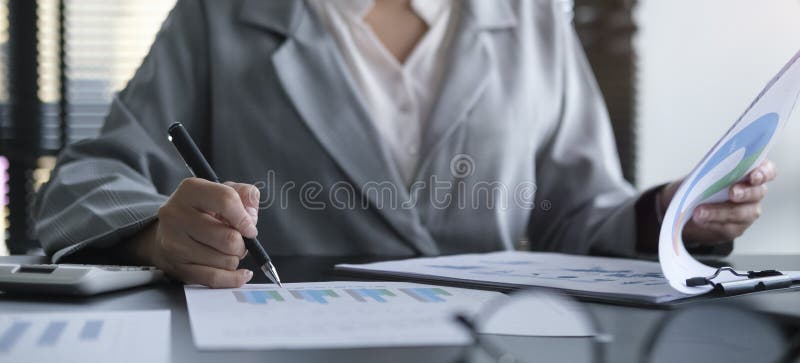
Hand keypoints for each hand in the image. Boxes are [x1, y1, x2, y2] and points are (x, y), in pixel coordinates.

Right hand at [126, 178, 260, 287]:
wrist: (168, 231)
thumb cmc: (202, 211)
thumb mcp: (222, 192)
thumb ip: (244, 194)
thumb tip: (251, 211)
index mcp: (190, 190)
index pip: (226, 201)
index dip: (245, 218)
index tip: (249, 228)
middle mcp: (176, 215)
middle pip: (228, 238)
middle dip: (242, 244)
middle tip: (238, 241)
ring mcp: (174, 243)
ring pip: (224, 260)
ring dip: (234, 259)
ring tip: (226, 251)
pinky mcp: (177, 267)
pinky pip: (214, 278)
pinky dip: (233, 278)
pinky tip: (241, 274)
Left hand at [659, 160, 776, 245]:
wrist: (693, 208)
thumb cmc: (703, 183)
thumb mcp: (706, 172)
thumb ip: (712, 167)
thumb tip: (707, 166)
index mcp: (751, 174)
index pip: (767, 171)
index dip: (764, 173)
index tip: (753, 176)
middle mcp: (754, 193)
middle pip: (757, 193)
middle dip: (745, 193)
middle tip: (732, 193)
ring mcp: (747, 212)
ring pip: (740, 213)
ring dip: (718, 212)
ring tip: (699, 212)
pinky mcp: (735, 228)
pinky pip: (726, 227)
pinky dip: (710, 222)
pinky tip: (699, 220)